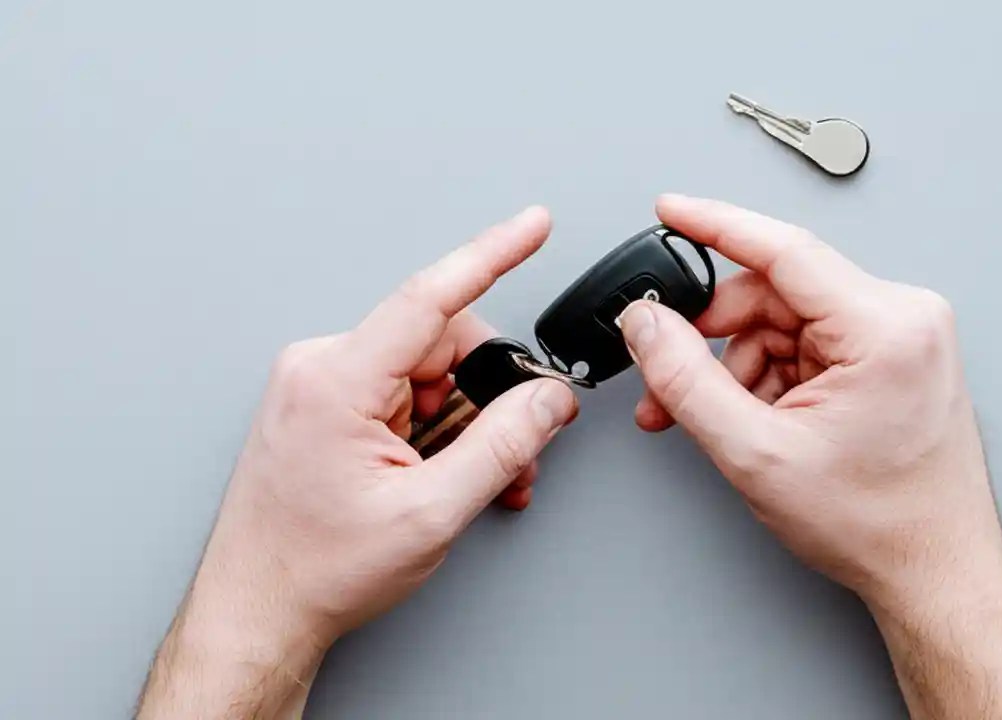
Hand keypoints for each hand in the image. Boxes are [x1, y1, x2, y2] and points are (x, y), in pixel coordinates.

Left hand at [136, 207, 578, 718]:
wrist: (258, 611)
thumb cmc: (317, 570)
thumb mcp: (430, 512)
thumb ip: (502, 446)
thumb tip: (547, 398)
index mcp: (337, 381)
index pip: (431, 298)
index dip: (493, 255)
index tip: (533, 226)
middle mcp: (321, 369)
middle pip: (441, 345)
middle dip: (486, 395)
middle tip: (508, 454)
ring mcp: (320, 386)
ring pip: (428, 373)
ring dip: (464, 423)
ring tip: (464, 483)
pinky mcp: (325, 406)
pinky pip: (402, 394)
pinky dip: (436, 430)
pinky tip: (441, 474)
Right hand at [621, 196, 1001, 719]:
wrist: (934, 571)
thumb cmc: (879, 523)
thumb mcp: (757, 452)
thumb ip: (687, 380)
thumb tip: (648, 326)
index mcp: (885, 327)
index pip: (784, 249)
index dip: (714, 226)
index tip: (671, 210)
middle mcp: (902, 318)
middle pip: (776, 294)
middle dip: (714, 338)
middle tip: (669, 379)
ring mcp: (900, 338)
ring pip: (786, 324)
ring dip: (739, 367)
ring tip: (720, 422)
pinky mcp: (891, 358)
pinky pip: (809, 346)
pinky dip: (770, 379)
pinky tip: (756, 421)